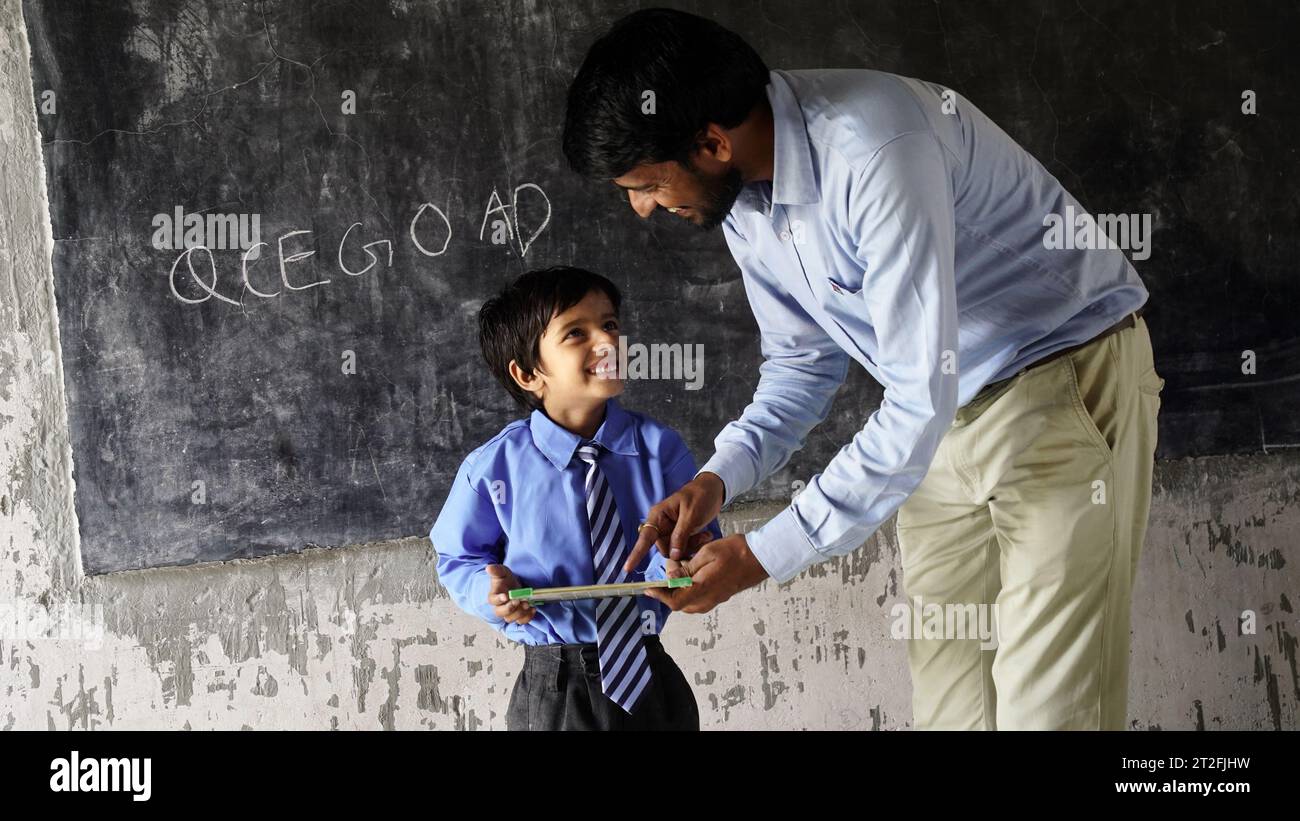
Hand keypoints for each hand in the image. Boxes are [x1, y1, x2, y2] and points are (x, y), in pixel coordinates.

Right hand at [485, 564, 534, 623]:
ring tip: (527, 604)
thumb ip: (496, 570)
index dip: (498, 599)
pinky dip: (527, 617)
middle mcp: (500, 607)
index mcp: (494, 597)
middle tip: (518, 601)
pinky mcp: (518, 616)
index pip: (493, 600)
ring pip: (511, 618)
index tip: (505, 596)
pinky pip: (521, 621)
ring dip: (519, 613)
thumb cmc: (505, 580)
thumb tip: (488, 567)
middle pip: (500, 613)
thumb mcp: (502, 572)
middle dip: (509, 608)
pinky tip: (533, 609)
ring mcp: (509, 613)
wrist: (512, 586)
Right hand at [624, 472, 725, 571]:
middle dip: (682, 548)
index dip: (636, 554)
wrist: (713, 489)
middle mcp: (661, 525)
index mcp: (658, 515)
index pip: (645, 537)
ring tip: (706, 535)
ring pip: (676, 551)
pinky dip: (695, 545)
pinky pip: (684, 548)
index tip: (627, 568)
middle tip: (701, 538)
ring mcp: (671, 531)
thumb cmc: (700, 496)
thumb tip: (672, 555)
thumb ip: (680, 535)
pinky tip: (705, 535)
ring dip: (692, 546)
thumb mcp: (691, 514)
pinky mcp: (681, 535)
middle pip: (665, 549)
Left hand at [642, 534, 768, 613]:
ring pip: (689, 602)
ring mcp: (715, 599)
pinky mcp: (720, 596)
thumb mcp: (706, 553)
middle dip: (668, 591)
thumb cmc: (735, 552)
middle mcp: (708, 599)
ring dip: (679, 590)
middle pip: (680, 604)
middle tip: (665, 573)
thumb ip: (686, 568)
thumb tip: (670, 577)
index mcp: (703, 589)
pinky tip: (691, 573)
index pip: (675, 601)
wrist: (760, 557)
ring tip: (678, 570)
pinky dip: (690, 589)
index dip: (660, 596)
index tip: (649, 588)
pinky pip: (699, 598)